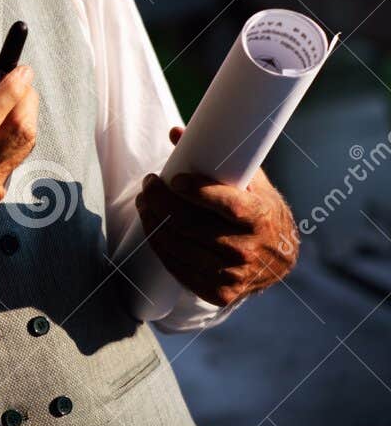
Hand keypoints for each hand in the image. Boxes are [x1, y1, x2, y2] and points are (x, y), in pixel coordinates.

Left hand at [135, 127, 298, 305]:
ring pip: (177, 246)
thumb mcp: (250, 182)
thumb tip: (176, 133)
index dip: (198, 192)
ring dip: (153, 221)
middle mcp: (247, 249)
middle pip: (189, 225)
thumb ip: (218, 159)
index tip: (175, 179)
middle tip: (148, 185)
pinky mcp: (220, 292)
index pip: (227, 204)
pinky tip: (153, 229)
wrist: (280, 259)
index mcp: (259, 217)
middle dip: (160, 201)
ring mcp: (233, 274)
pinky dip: (160, 246)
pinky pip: (177, 268)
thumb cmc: (260, 211)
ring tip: (144, 203)